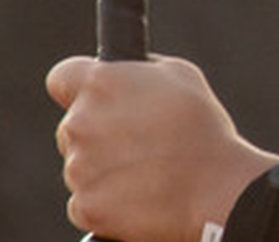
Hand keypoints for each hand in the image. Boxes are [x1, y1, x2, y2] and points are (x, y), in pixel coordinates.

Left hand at [48, 54, 278, 241]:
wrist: (217, 188)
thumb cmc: (204, 128)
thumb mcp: (179, 75)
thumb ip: (138, 72)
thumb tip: (123, 76)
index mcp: (101, 83)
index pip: (61, 79)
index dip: (75, 90)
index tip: (89, 100)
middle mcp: (81, 122)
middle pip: (71, 128)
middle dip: (96, 135)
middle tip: (135, 144)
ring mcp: (79, 167)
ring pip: (79, 166)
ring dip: (102, 170)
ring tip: (144, 173)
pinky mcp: (85, 206)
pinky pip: (84, 202)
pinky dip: (105, 202)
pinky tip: (136, 197)